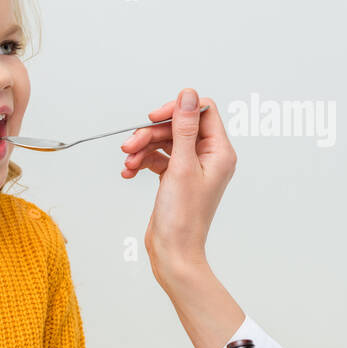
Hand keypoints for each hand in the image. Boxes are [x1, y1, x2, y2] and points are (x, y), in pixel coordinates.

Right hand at [118, 88, 236, 279]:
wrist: (173, 252)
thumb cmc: (182, 217)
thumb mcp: (181, 166)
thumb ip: (184, 128)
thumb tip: (189, 95)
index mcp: (220, 152)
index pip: (202, 113)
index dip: (176, 110)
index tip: (153, 118)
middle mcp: (209, 158)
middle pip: (178, 127)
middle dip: (151, 133)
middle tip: (129, 145)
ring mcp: (192, 168)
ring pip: (165, 142)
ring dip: (143, 148)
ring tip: (127, 162)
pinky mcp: (176, 178)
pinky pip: (158, 159)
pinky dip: (143, 161)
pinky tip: (128, 171)